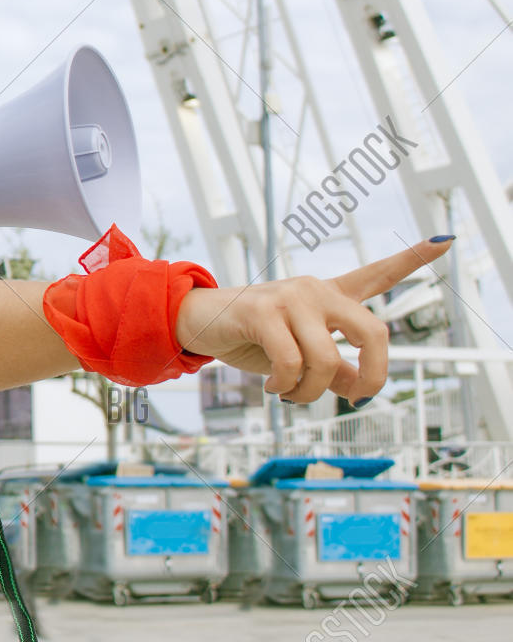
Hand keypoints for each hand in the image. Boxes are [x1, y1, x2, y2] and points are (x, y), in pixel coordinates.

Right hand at [174, 237, 453, 402]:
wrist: (198, 323)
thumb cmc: (252, 339)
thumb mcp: (299, 356)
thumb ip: (335, 367)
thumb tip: (360, 385)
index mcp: (329, 297)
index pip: (378, 274)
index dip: (412, 260)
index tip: (443, 241)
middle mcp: (317, 291)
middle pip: (373, 331)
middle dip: (374, 375)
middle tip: (356, 400)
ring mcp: (292, 298)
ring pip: (327, 359)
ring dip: (310, 392)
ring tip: (291, 396)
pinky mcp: (264, 312)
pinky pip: (292, 362)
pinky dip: (286, 386)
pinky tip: (273, 389)